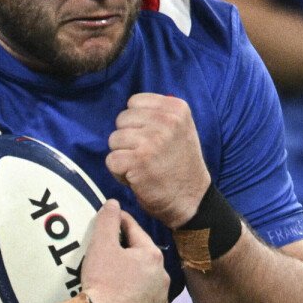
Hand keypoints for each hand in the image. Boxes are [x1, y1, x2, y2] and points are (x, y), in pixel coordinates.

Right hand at [78, 199, 169, 302]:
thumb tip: (114, 203)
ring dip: (135, 280)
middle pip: (142, 259)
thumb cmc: (103, 281)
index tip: (110, 219)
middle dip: (128, 255)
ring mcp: (161, 302)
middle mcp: (163, 277)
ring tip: (116, 282)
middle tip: (109, 256)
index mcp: (152, 256)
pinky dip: (136, 302)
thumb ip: (108, 221)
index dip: (120, 222)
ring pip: (147, 283)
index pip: (135, 231)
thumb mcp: (101, 246)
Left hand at [106, 93, 210, 228]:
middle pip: (121, 120)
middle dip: (127, 139)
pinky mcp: (138, 161)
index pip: (134, 102)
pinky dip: (118, 173)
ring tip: (140, 167)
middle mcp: (165, 121)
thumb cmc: (181, 166)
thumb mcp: (181, 130)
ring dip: (122, 156)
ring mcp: (151, 140)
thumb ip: (159, 114)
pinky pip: (111, 160)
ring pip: (114, 139)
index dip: (135, 123)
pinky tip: (135, 178)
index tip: (149, 139)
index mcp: (176, 108)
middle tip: (144, 156)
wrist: (191, 200)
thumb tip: (130, 107)